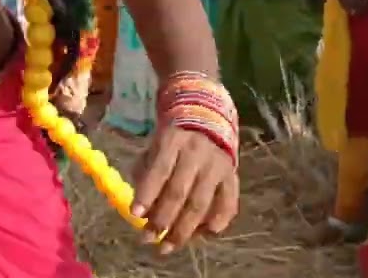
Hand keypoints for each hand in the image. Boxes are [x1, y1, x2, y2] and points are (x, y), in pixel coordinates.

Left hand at [132, 127, 238, 253]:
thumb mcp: (153, 147)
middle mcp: (197, 154)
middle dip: (162, 219)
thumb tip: (141, 209)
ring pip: (201, 203)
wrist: (206, 121)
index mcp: (173, 141)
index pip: (159, 171)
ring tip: (168, 246)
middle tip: (147, 239)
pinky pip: (228, 205)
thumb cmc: (172, 142)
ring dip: (184, 230)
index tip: (135, 216)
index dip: (147, 194)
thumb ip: (145, 173)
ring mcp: (217, 167)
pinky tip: (202, 235)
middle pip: (180, 192)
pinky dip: (216, 223)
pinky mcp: (233, 178)